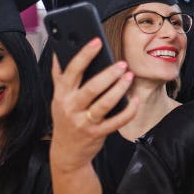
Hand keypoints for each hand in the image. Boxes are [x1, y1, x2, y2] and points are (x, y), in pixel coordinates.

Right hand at [49, 38, 138, 173]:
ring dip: (119, 90)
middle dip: (108, 74)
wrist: (66, 151)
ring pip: (104, 104)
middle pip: (91, 88)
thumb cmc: (66, 118)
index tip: (96, 41)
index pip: (71, 71)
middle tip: (122, 64)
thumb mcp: (59, 97)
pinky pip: (115, 121)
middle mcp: (71, 107)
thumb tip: (60, 50)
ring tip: (129, 77)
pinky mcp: (97, 133)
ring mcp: (84, 121)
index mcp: (61, 94)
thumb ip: (60, 76)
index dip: (84, 55)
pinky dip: (128, 111)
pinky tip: (134, 100)